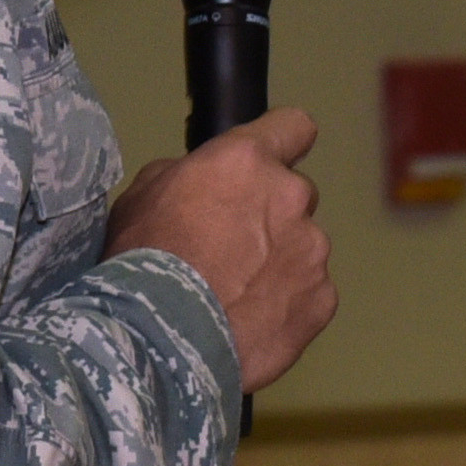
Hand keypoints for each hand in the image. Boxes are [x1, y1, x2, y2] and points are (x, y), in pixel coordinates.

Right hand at [109, 107, 338, 392]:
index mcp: (247, 161)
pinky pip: (310, 295)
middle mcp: (291, 198)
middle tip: (231, 251)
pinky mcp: (323, 300)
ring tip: (236, 297)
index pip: (293, 127)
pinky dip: (288, 306)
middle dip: (270, 217)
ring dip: (279, 264)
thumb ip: (187, 176)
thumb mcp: (142, 196)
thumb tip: (204, 183)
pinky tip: (251, 323)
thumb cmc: (142, 259)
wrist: (160, 339)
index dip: (282, 143)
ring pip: (303, 249)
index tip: (270, 163)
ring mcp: (314, 251)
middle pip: (294, 197)